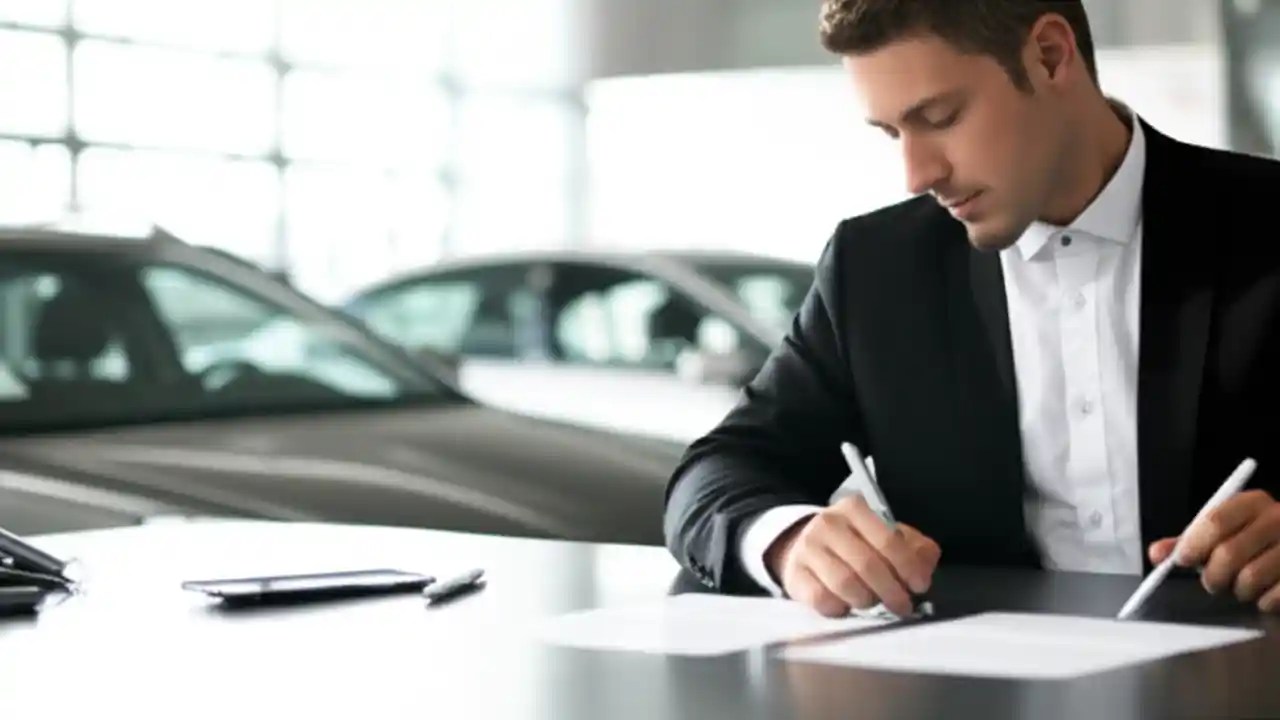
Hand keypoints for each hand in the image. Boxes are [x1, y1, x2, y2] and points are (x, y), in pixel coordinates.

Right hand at [765, 495, 940, 617]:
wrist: (803, 546)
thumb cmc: (854, 544)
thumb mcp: (884, 536)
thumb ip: (913, 548)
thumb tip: (924, 567)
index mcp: (854, 509)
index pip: (887, 539)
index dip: (908, 566)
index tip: (919, 586)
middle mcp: (828, 524)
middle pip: (867, 564)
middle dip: (891, 591)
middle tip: (902, 606)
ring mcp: (807, 549)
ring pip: (845, 584)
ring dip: (866, 600)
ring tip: (871, 602)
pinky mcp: (794, 575)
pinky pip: (822, 600)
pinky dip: (840, 609)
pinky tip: (845, 605)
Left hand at [1148, 489, 1279, 612]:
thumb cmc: (1252, 541)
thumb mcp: (1223, 531)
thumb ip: (1190, 541)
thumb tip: (1156, 554)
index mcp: (1252, 503)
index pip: (1215, 521)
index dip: (1193, 544)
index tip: (1183, 560)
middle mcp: (1278, 519)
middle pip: (1229, 553)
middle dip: (1212, 575)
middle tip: (1213, 582)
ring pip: (1250, 578)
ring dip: (1238, 590)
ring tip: (1241, 587)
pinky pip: (1272, 598)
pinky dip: (1262, 603)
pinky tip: (1263, 595)